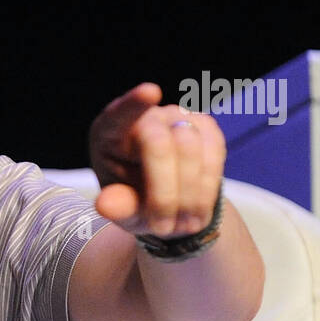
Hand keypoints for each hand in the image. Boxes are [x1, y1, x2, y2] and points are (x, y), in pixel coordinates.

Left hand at [88, 82, 225, 238]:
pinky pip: (214, 153)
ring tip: (180, 225)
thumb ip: (117, 206)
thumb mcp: (122, 210)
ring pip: (191, 148)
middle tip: (161, 228)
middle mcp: (144, 116)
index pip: (119, 114)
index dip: (134, 104)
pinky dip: (206, 187)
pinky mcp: (206, 126)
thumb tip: (105, 205)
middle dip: (164, 192)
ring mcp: (177, 116)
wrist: (168, 203)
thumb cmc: (134, 202)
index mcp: (110, 132)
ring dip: (188, 195)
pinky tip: (196, 211)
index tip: (150, 92)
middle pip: (159, 144)